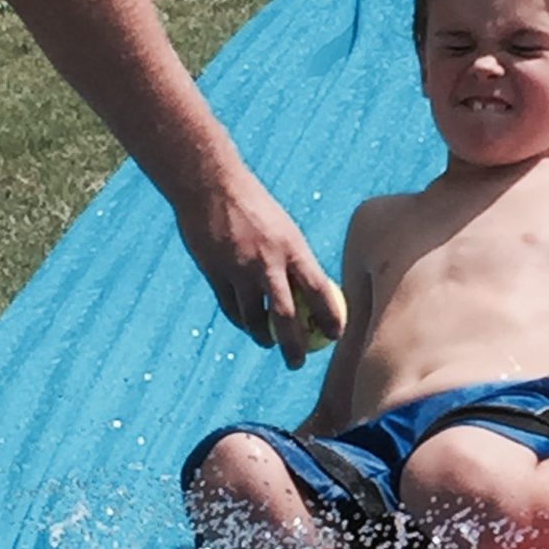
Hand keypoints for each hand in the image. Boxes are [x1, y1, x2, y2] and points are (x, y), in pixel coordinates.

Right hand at [177, 165, 343, 365]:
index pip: (319, 291)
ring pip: (253, 319)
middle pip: (285, 317)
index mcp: (292, 248)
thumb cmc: (254, 206)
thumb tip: (312, 291)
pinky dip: (241, 321)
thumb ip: (295, 260)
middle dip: (294, 346)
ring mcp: (238, 269)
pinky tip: (247, 324)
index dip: (331, 317)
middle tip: (297, 363)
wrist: (211, 185)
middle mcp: (267, 262)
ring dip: (262, 337)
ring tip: (267, 343)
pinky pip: (231, 308)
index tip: (337, 336)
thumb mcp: (284, 229)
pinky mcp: (215, 273)